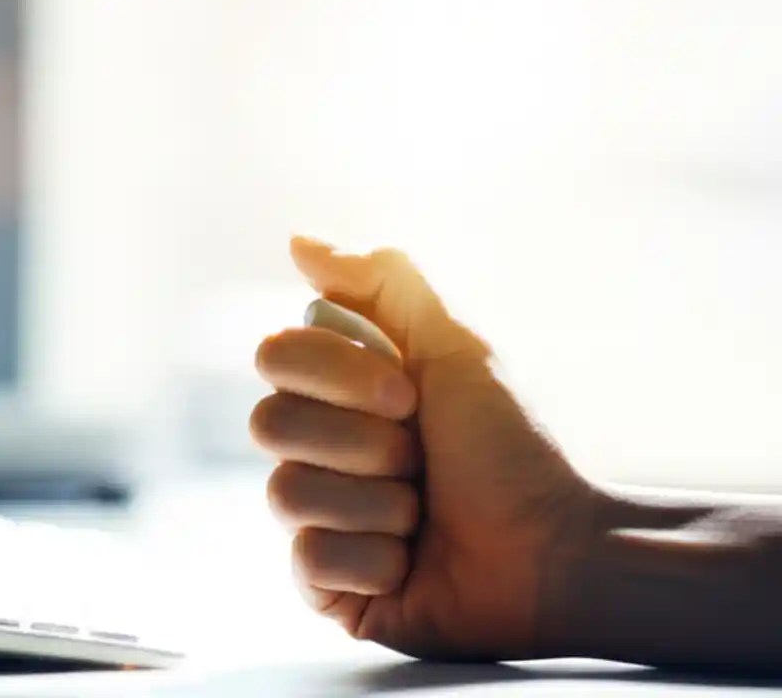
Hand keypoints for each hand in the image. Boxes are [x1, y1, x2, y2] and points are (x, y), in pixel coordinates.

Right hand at [252, 237, 599, 659]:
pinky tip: (411, 562)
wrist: (557, 550)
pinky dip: (375, 559)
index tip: (408, 394)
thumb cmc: (514, 446)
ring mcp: (318, 517)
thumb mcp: (456, 347)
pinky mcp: (326, 584)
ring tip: (422, 515)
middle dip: (362, 443)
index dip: (336, 376)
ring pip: (285, 495)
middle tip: (421, 457)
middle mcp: (319, 449)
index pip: (274, 357)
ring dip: (376, 504)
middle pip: (268, 424)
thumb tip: (298, 241)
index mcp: (340, 391)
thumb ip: (381, 283)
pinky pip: (309, 560)